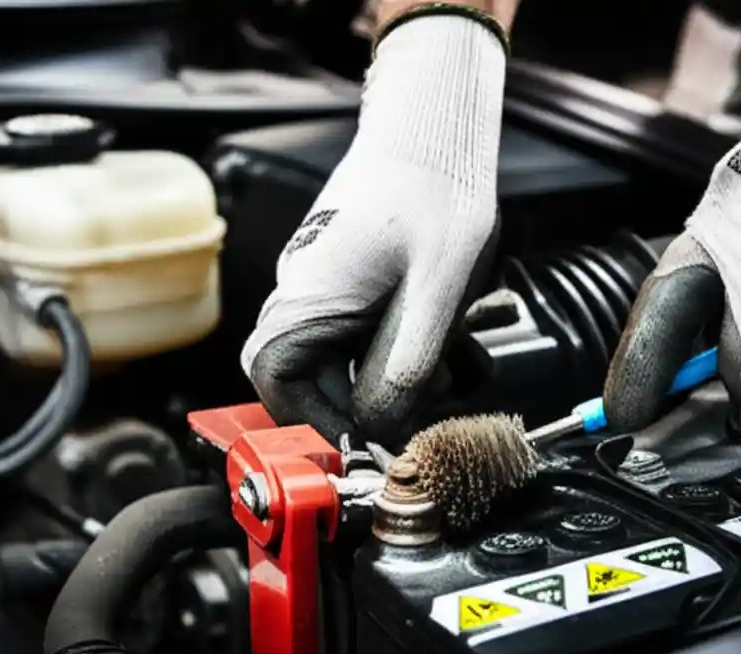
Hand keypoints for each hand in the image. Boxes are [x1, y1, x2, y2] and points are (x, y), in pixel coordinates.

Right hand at [241, 15, 505, 441]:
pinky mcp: (355, 277)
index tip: (365, 439)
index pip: (277, 384)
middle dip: (378, 399)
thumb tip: (380, 428)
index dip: (316, 422)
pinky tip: (463, 331)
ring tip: (460, 356)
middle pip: (319, 378)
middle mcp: (305, 295)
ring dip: (406, 371)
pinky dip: (414, 342)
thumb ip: (407, 368)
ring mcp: (328, 284)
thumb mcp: (436, 294)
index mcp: (308, 301)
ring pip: (354, 356)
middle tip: (431, 397)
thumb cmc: (436, 196)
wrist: (438, 127)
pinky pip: (373, 328)